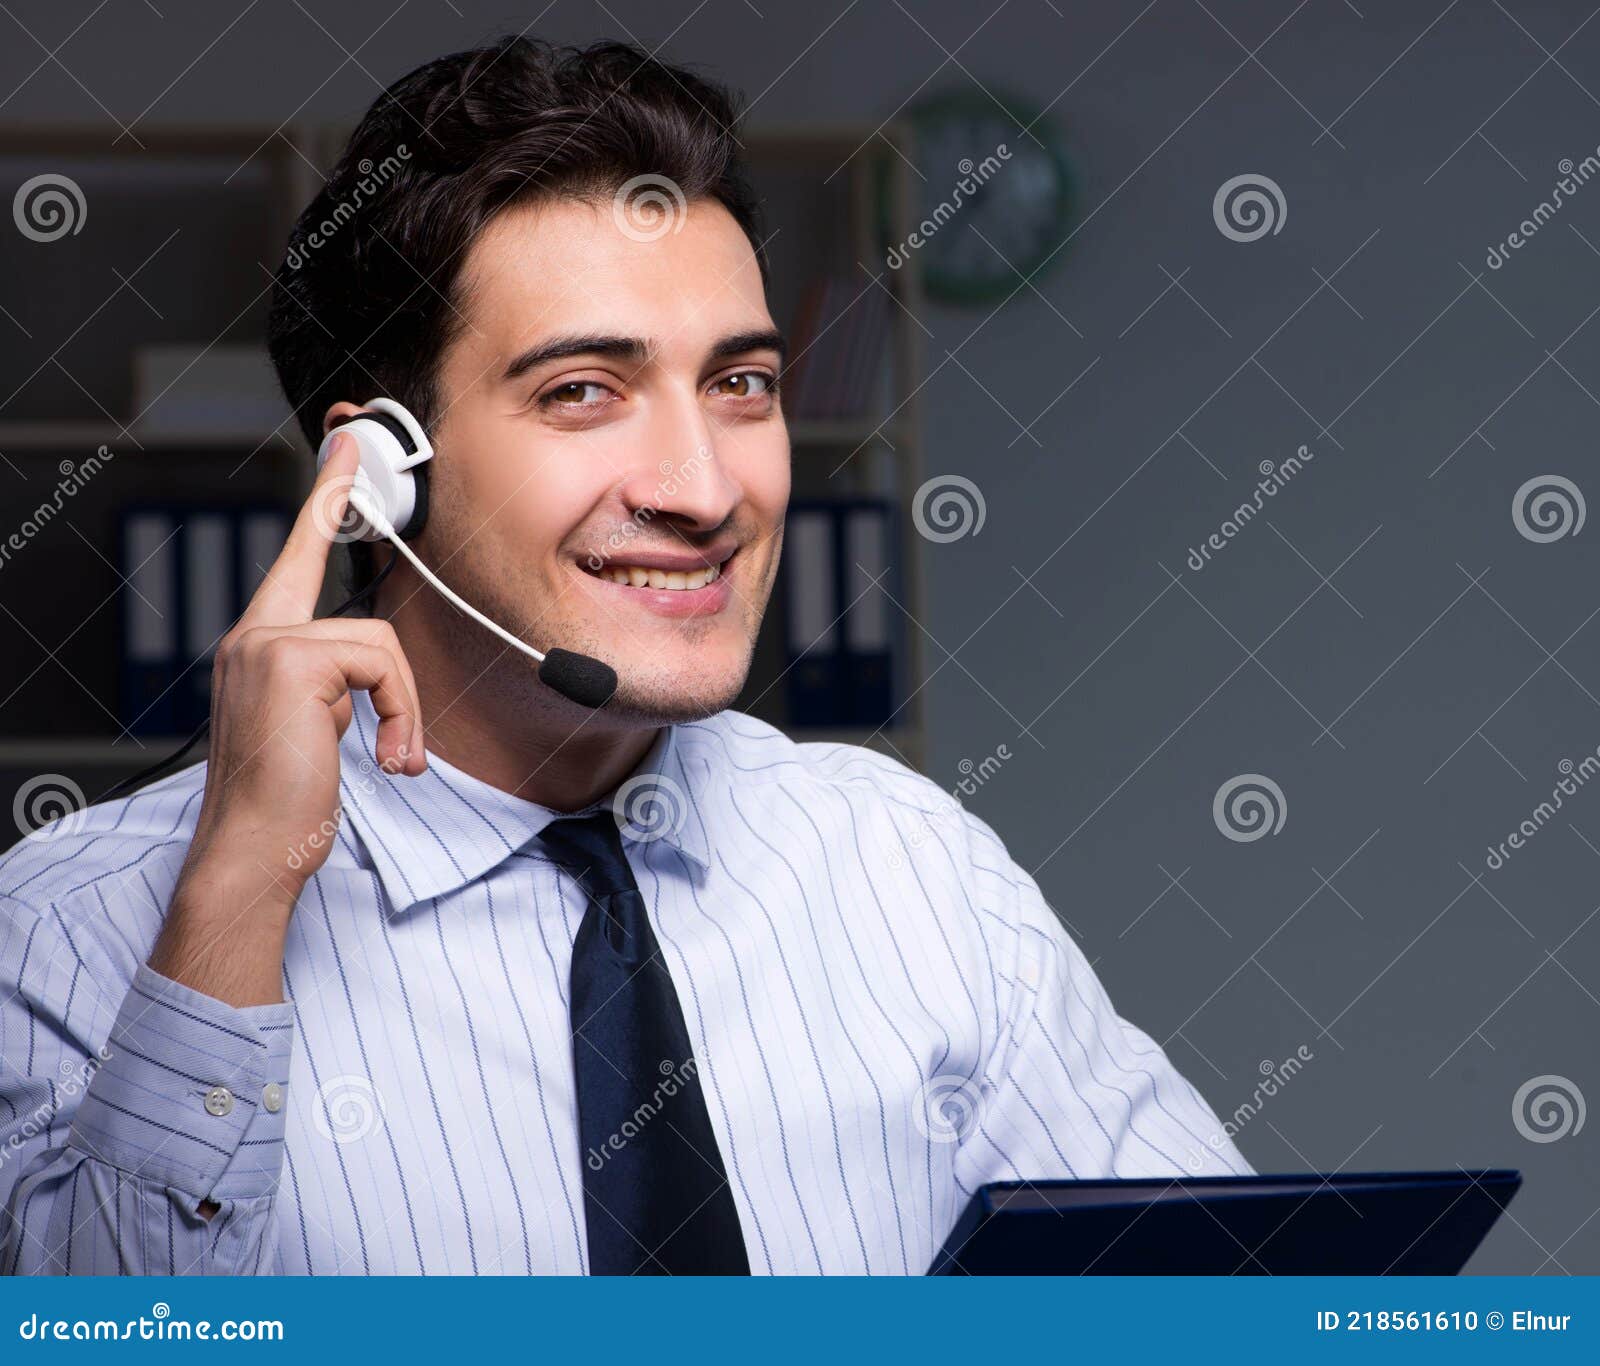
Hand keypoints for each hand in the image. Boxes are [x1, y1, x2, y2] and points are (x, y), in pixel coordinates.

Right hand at [150, 432, 425, 1005]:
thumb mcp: (314, 727)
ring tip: (389, 758)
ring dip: (402, 708)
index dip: (323, 498)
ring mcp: (266, 643)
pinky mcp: (292, 660)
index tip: (345, 449)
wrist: (254, 849)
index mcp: (258, 644)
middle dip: (379, 628)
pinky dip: (399, 714)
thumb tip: (372, 672)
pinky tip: (383, 759)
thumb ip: (333, 682)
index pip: (295, 555)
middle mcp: (254, 634)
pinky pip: (383, 665)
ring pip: (380, 642)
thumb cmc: (286, 800)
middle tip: (380, 619)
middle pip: (353, 602)